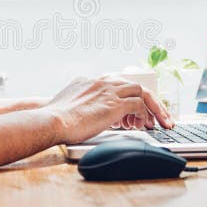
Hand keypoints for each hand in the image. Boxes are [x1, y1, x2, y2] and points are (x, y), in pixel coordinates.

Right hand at [44, 77, 172, 144]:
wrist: (51, 121)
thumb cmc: (55, 120)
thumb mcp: (68, 105)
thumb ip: (82, 104)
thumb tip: (89, 116)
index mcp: (89, 81)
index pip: (117, 83)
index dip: (127, 97)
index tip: (133, 110)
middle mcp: (101, 82)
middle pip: (133, 85)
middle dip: (147, 101)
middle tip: (155, 115)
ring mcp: (108, 92)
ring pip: (141, 92)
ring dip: (150, 108)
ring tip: (152, 123)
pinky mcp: (114, 105)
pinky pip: (139, 105)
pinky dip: (143, 115)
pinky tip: (141, 126)